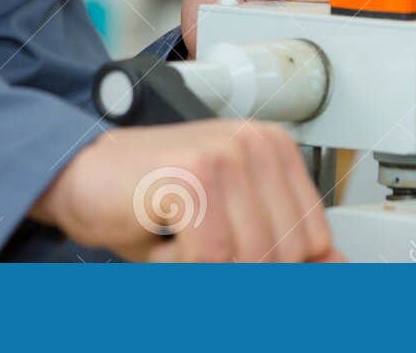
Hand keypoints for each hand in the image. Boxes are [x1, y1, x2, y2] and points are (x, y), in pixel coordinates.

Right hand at [30, 121, 341, 261]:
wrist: (77, 178)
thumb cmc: (147, 204)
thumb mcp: (228, 228)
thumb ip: (282, 244)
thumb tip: (339, 269)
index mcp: (273, 148)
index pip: (315, 242)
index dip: (278, 272)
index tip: (236, 266)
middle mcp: (256, 143)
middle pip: (286, 256)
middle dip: (239, 272)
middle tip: (194, 252)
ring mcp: (227, 154)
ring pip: (252, 260)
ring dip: (206, 269)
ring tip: (177, 239)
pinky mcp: (196, 175)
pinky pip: (214, 259)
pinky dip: (181, 265)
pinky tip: (161, 233)